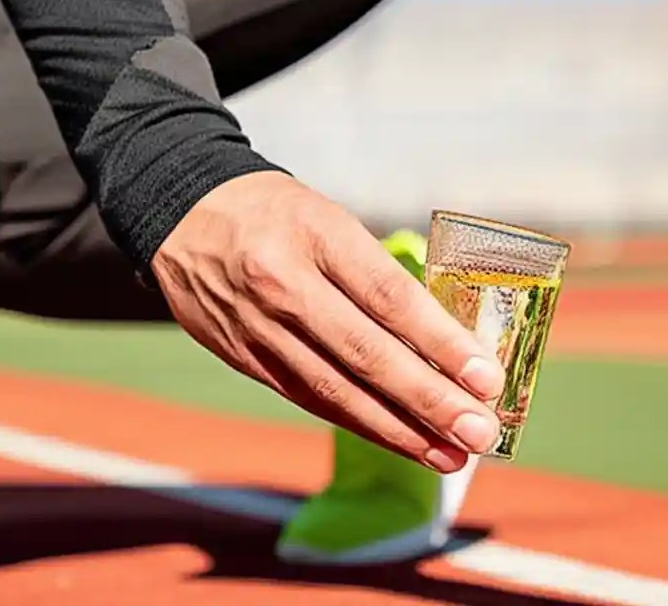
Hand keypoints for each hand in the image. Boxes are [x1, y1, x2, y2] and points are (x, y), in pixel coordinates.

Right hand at [150, 171, 503, 472]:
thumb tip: (445, 337)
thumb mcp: (331, 217)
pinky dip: (360, 423)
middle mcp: (285, 285)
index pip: (390, 296)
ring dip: (400, 430)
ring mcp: (259, 328)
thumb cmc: (279, 213)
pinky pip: (311, 399)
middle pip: (368, 354)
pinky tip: (400, 441)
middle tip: (479, 431)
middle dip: (430, 401)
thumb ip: (378, 273)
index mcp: (319, 235)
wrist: (182, 214)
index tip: (486, 378)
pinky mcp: (244, 358)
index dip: (441, 343)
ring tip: (450, 453)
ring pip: (338, 391)